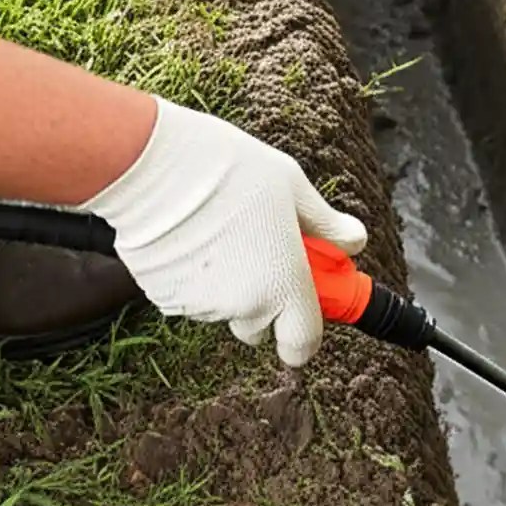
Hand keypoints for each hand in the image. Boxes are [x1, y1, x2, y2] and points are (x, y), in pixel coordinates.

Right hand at [79, 96, 366, 366]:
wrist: (151, 162)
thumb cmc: (230, 169)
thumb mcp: (294, 188)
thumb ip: (327, 225)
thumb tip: (354, 243)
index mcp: (285, 284)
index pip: (303, 343)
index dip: (304, 336)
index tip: (305, 311)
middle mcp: (244, 305)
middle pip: (261, 326)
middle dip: (265, 300)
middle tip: (259, 250)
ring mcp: (200, 305)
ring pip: (223, 308)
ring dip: (227, 285)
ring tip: (219, 230)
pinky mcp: (162, 297)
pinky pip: (188, 297)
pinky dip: (193, 278)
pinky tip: (189, 236)